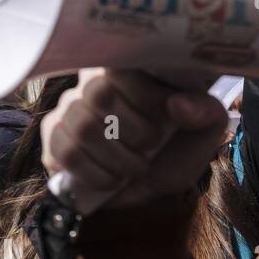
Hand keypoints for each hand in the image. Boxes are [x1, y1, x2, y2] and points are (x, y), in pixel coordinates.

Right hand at [41, 69, 226, 208]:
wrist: (142, 192)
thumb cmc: (170, 154)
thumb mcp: (201, 136)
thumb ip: (205, 114)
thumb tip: (178, 104)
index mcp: (130, 71)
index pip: (122, 65)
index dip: (144, 94)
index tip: (166, 117)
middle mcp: (92, 83)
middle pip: (99, 94)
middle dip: (134, 132)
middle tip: (151, 147)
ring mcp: (67, 109)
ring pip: (83, 126)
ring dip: (117, 158)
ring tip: (135, 168)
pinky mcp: (53, 137)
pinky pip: (66, 151)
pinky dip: (96, 173)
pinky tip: (111, 180)